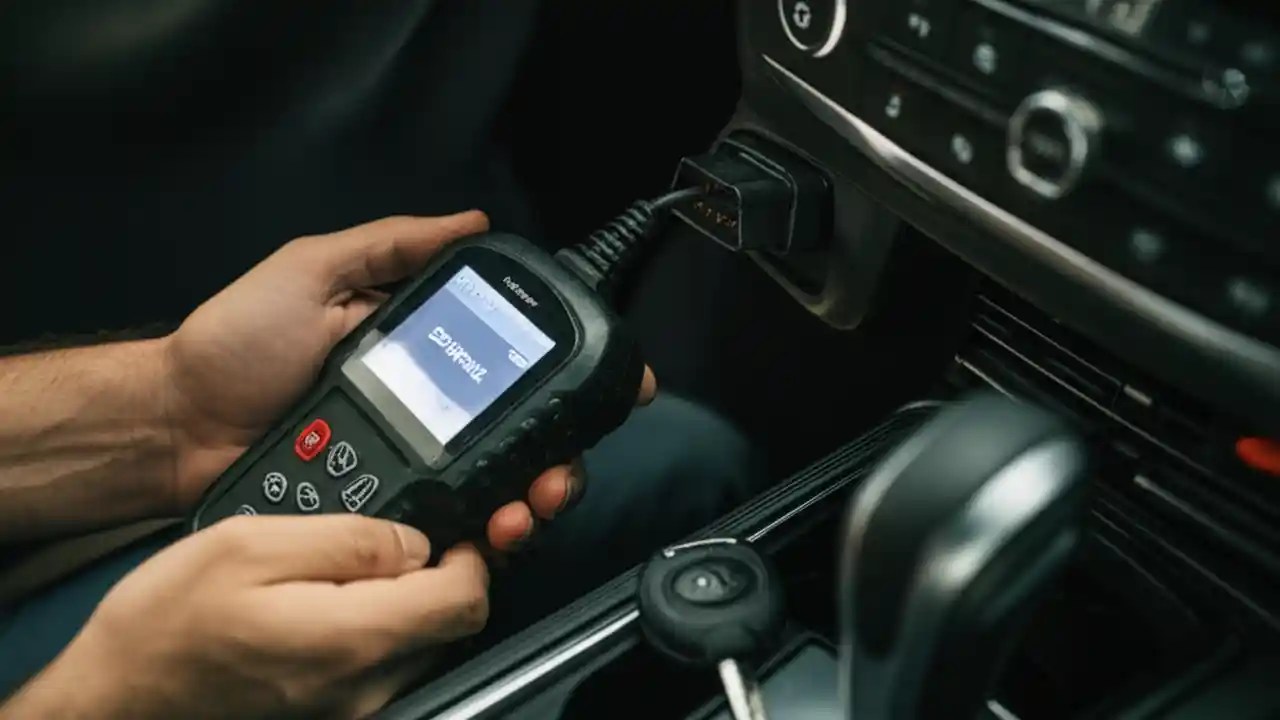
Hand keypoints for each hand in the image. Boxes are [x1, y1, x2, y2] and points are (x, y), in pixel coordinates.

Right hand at [2, 515, 489, 719]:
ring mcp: (349, 709)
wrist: (116, 696)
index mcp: (353, 640)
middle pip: (451, 624)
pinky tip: (331, 600)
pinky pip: (383, 664)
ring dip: (409, 601)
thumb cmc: (166, 622)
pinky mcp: (331, 714)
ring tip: (351, 567)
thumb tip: (415, 542)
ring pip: (420, 644)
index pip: (466, 600)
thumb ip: (349, 540)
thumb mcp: (252, 544)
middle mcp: (365, 687)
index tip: (450, 528)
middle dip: (443, 574)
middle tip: (399, 539)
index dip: (471, 554)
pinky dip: (378, 626)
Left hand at [162, 213, 656, 549]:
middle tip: (558, 471)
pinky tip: (492, 534)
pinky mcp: (388, 510)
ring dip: (532, 500)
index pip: (514, 362)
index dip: (571, 377)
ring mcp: (412, 463)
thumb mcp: (312, 270)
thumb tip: (472, 220)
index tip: (617, 387)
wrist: (177, 428)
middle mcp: (430, 408)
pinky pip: (449, 526)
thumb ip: (390, 246)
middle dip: (562, 455)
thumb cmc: (236, 343)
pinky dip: (484, 535)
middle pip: (525, 435)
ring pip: (499, 487)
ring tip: (526, 508)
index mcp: (421, 351)